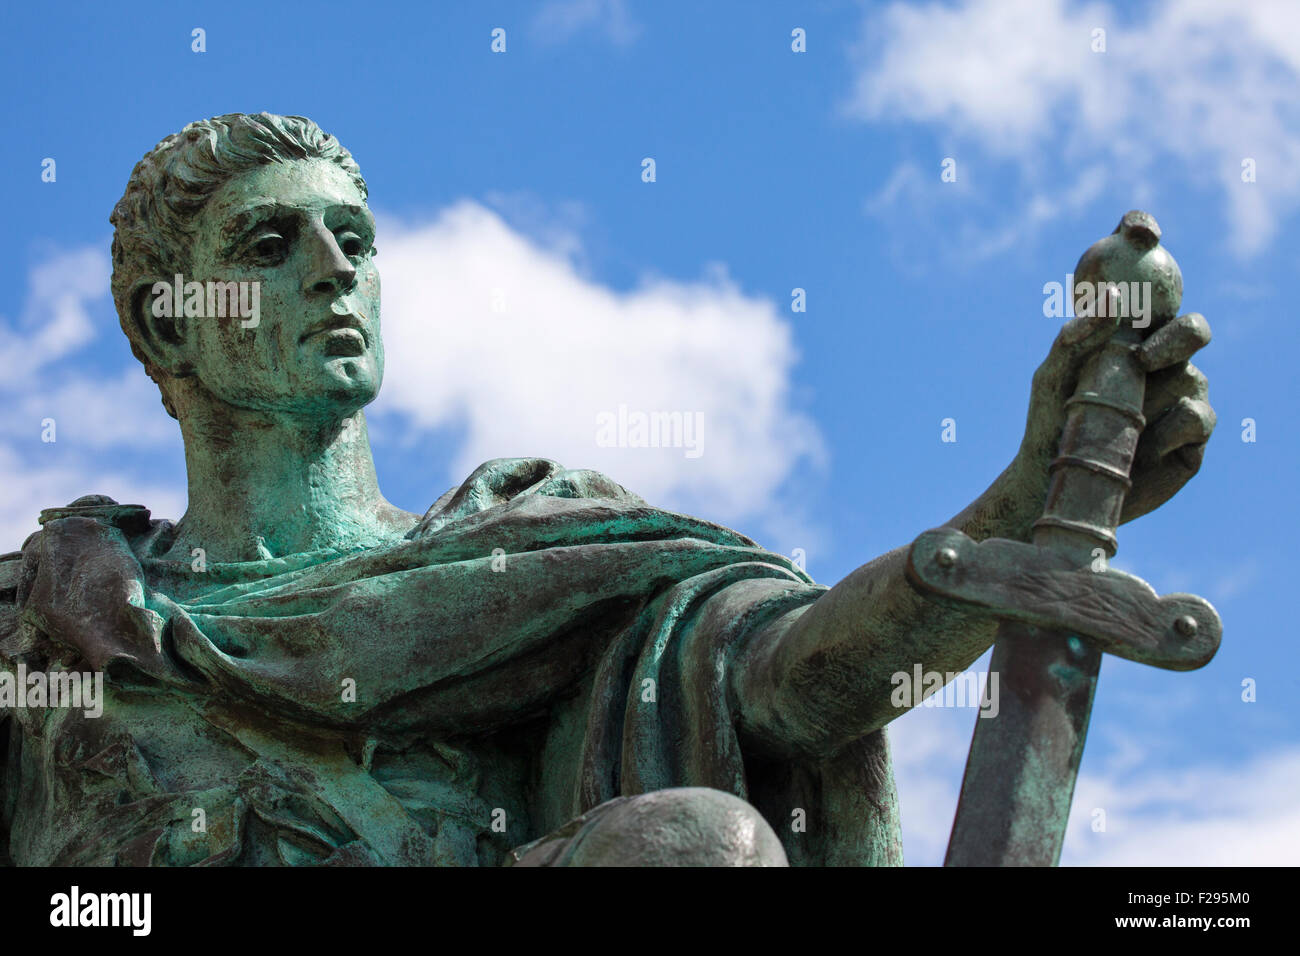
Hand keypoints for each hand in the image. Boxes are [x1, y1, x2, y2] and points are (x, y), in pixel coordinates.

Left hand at [1017, 307, 1215, 526]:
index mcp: (1137, 345)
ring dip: (1151, 397)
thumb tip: (1112, 296)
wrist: (1054, 482)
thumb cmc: (1051, 421)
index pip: (1162, 309)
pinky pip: (1196, 418)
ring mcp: (1184, 403)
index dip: (1160, 300)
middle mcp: (1168, 369)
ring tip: (1114, 424)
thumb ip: (1077, 337)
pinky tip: (1139, 448)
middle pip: (1194, 332)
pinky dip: (1165, 430)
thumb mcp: (1054, 377)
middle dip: (1176, 338)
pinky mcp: (1192, 443)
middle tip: (1142, 359)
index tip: (1135, 310)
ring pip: (1190, 378)